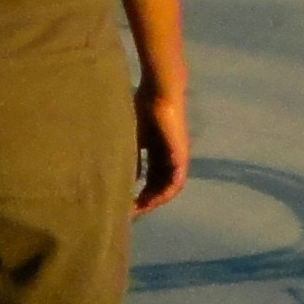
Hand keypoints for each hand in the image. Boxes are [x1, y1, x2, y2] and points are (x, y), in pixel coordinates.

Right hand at [132, 82, 190, 212]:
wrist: (159, 92)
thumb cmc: (144, 107)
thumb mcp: (133, 137)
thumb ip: (131, 155)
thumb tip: (123, 176)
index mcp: (158, 153)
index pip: (151, 179)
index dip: (140, 192)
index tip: (126, 202)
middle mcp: (170, 158)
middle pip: (160, 187)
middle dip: (146, 201)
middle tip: (131, 212)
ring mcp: (177, 158)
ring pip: (169, 188)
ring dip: (155, 201)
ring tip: (140, 209)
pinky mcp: (181, 156)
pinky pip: (176, 182)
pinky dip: (165, 193)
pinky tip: (152, 200)